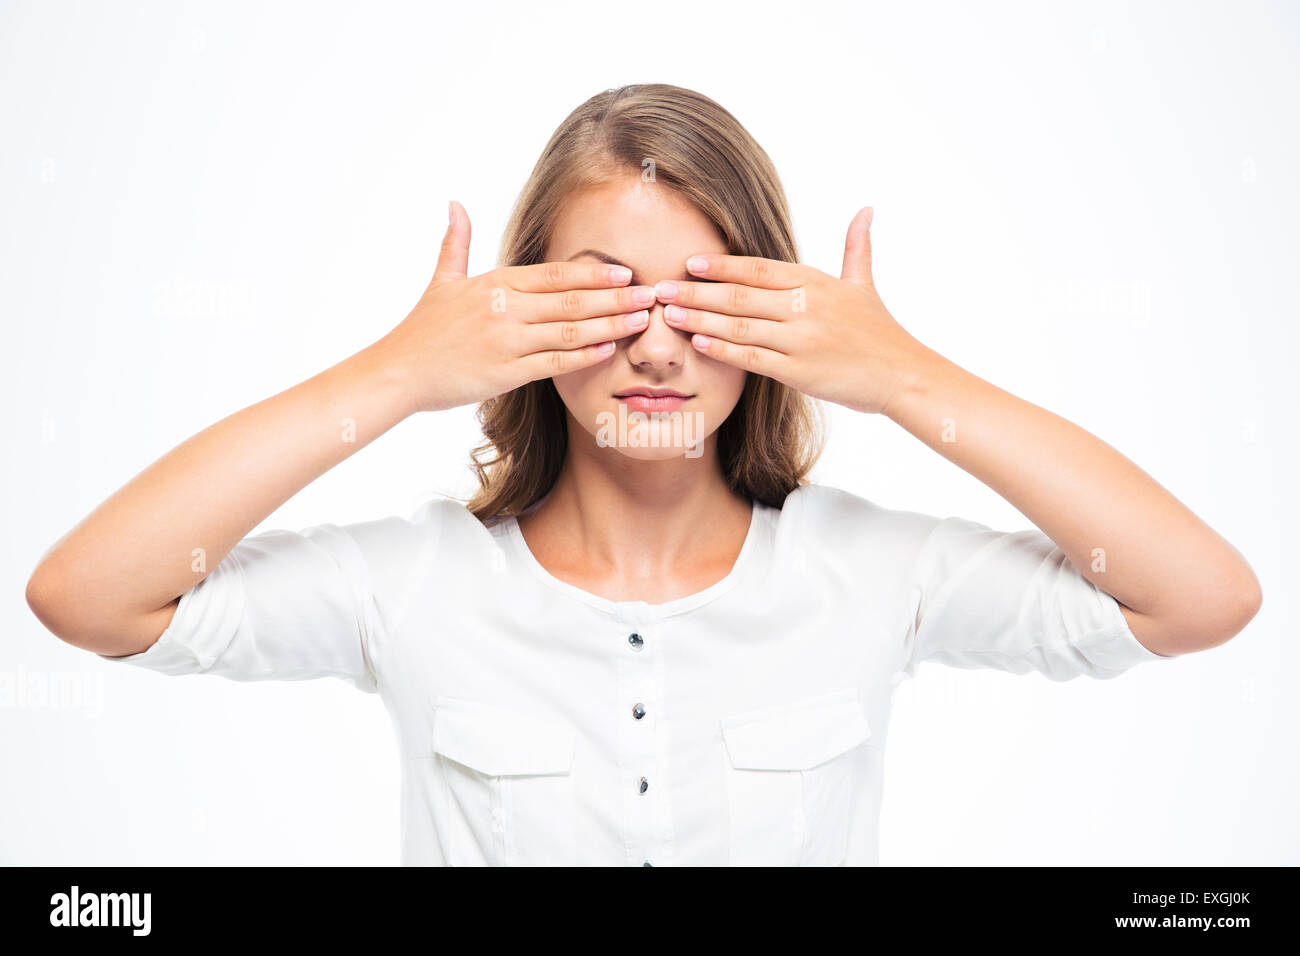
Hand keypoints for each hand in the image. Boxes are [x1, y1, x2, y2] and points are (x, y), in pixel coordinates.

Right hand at [379, 200, 656, 412]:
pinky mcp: (506, 373)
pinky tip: (610, 349)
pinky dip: (584, 355)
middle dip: (616, 297)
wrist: (399, 371)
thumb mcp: (442, 280)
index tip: (627, 271)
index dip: (595, 273)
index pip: (556, 274)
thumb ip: (456, 242)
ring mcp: (507, 342)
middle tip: (653, 294)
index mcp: (497, 283)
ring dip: (610, 324)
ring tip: (642, 321)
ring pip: (570, 331)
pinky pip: (554, 362)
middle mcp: (505, 309)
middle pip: (572, 300)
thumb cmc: (423, 329)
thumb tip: (454, 203)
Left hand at [654, 207, 926, 415]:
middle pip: (741, 295)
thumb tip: (867, 208)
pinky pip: (753, 358)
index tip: (690, 262)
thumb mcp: (864, 284)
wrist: (902, 374)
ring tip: (670, 315)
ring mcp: (801, 340)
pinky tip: (699, 343)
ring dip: (701, 319)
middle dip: (697, 292)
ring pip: (741, 326)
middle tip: (660, 289)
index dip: (722, 264)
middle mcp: (805, 307)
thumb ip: (856, 247)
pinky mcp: (799, 371)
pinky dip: (724, 350)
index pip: (759, 269)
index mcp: (815, 282)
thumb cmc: (879, 331)